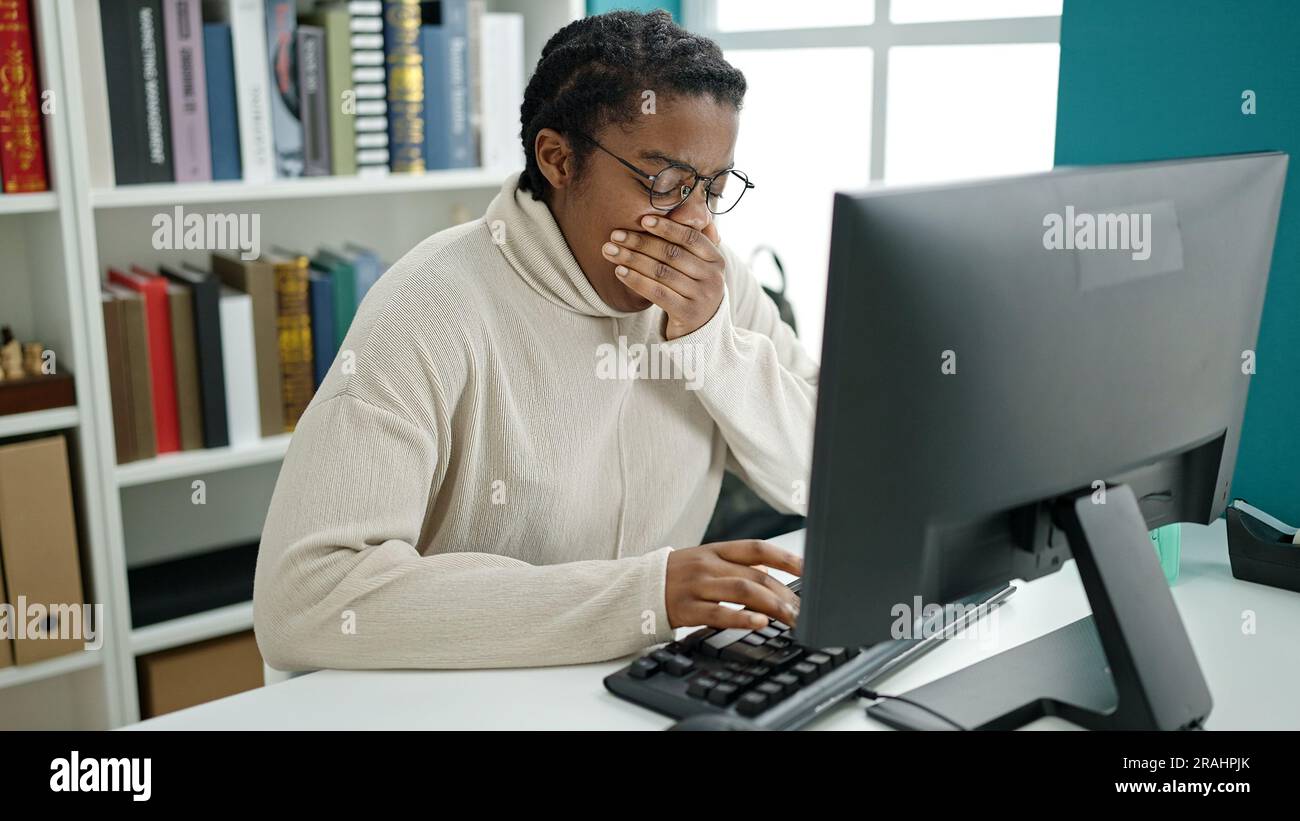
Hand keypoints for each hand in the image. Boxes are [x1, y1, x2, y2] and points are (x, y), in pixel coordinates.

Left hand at [602, 216, 725, 339]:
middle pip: (671, 254)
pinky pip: (657, 293)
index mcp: (716, 259)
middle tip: (615, 235)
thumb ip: (686, 245)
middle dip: (640, 242)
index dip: (666, 227)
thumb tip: (659, 216)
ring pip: (661, 272)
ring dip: (632, 259)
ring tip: (610, 251)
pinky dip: (636, 280)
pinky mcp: (687, 313)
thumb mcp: (698, 267)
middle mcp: (712, 277)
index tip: (642, 219)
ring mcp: (701, 296)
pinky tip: (620, 272)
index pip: (690, 237)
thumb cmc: (692, 290)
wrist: (702, 329)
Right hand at [664, 539, 802, 629]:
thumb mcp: (705, 562)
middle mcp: (708, 565)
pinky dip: (742, 618)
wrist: (635, 589)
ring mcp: (696, 586)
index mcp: (715, 550)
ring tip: (791, 618)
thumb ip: (736, 566)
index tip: (809, 569)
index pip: (757, 548)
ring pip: (742, 591)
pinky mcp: (686, 608)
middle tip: (805, 609)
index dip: (785, 557)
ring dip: (772, 606)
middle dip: (785, 593)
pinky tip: (759, 623)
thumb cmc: (677, 577)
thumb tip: (772, 571)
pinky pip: (718, 613)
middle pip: (755, 575)